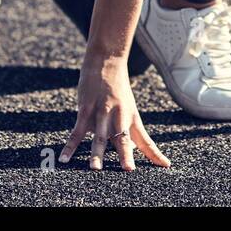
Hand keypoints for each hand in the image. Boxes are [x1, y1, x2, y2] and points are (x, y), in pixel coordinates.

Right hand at [58, 51, 171, 170]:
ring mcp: (102, 113)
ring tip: (95, 169)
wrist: (106, 60)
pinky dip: (70, 146)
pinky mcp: (86, 109)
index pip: (146, 140)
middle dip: (125, 155)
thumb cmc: (117, 86)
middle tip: (128, 170)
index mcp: (132, 118)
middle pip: (123, 139)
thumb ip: (126, 127)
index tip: (166, 166)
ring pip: (99, 136)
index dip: (155, 154)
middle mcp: (119, 117)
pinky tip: (64, 159)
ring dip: (97, 154)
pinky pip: (77, 132)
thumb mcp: (127, 106)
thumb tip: (129, 146)